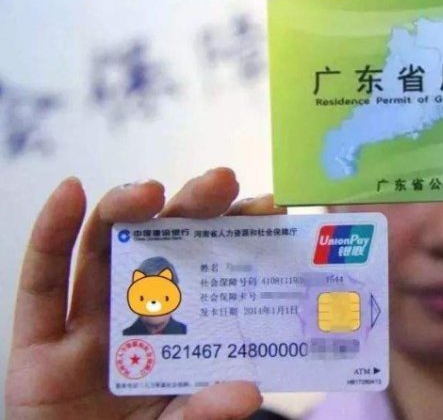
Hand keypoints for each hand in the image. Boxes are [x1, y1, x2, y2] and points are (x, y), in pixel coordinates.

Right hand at [5, 168, 284, 419]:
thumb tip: (247, 391)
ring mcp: (86, 326)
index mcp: (181, 331)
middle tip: (221, 182)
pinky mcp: (36, 346)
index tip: (268, 205)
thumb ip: (207, 410)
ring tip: (150, 191)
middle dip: (191, 207)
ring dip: (126, 208)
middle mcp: (135, 317)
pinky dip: (50, 233)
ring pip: (103, 249)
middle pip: (163, 244)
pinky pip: (41, 283)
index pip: (213, 269)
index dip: (236, 233)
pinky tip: (69, 193)